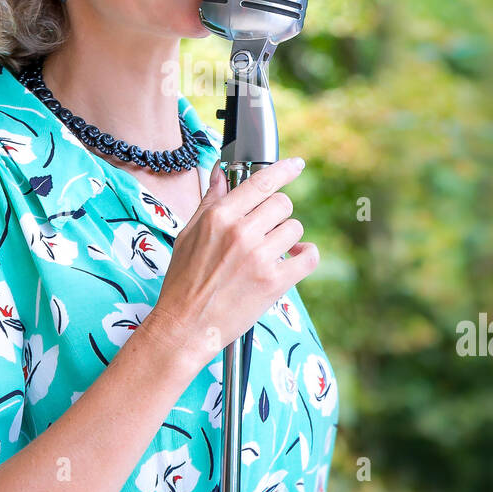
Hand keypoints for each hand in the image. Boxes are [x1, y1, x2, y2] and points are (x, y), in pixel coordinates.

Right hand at [152, 156, 318, 380]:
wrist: (185, 326)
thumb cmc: (183, 281)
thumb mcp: (189, 234)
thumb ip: (210, 200)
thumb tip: (220, 172)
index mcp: (219, 217)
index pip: (260, 183)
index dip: (283, 170)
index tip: (295, 165)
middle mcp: (241, 233)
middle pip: (282, 204)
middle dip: (276, 214)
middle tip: (263, 230)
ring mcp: (260, 257)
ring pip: (294, 228)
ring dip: (286, 238)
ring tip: (268, 252)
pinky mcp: (275, 282)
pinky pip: (309, 256)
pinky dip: (306, 255)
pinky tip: (296, 257)